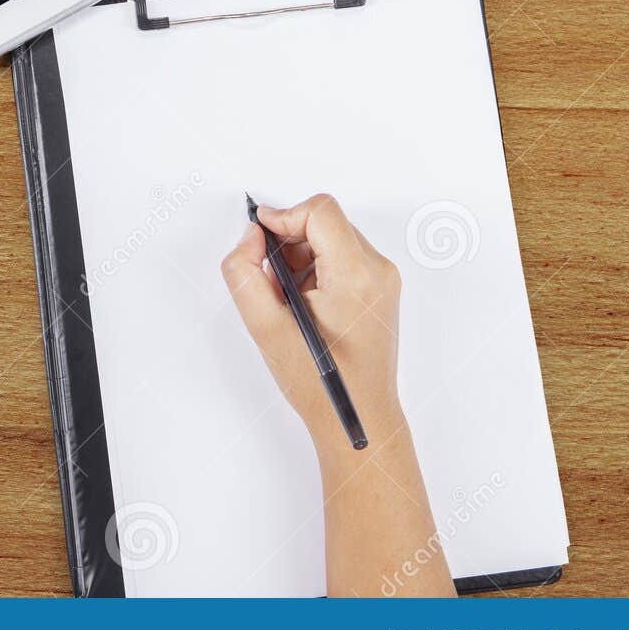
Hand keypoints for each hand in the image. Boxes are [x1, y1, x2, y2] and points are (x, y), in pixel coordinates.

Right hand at [220, 194, 404, 459]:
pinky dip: (317, 270)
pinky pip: (342, 257)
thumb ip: (244, 272)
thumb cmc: (321, 383)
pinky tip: (305, 306)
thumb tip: (251, 237)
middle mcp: (378, 271)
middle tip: (272, 284)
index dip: (283, 216)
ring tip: (288, 302)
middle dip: (289, 244)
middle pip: (325, 223)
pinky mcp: (381, 289)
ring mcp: (384, 280)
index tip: (260, 238)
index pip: (319, 211)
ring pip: (332, 238)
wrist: (359, 418)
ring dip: (301, 259)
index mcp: (356, 276)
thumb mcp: (265, 328)